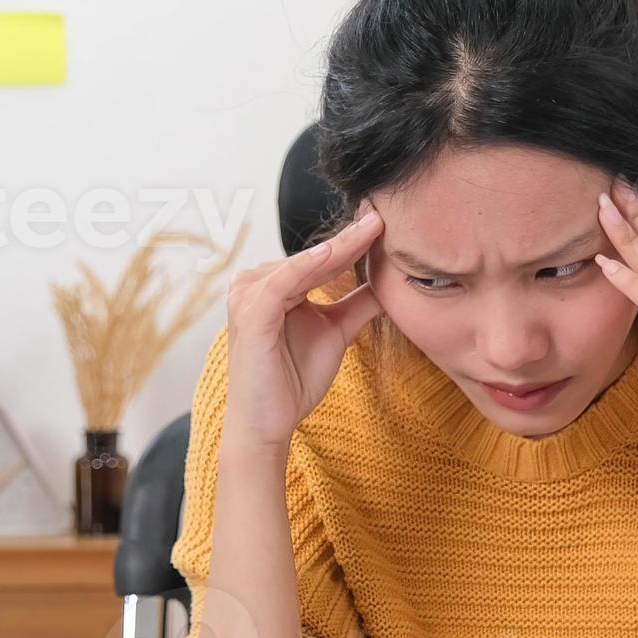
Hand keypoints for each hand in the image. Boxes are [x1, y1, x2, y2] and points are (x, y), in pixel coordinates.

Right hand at [219, 202, 385, 452]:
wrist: (268, 424)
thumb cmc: (292, 380)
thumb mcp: (335, 332)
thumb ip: (356, 304)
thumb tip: (388, 282)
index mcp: (274, 285)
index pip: (320, 258)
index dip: (354, 241)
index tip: (386, 220)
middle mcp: (255, 284)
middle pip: (313, 257)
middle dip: (350, 237)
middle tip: (383, 213)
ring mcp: (248, 296)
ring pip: (302, 264)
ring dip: (337, 247)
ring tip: (371, 228)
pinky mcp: (249, 313)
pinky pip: (284, 282)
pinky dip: (308, 266)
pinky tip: (333, 252)